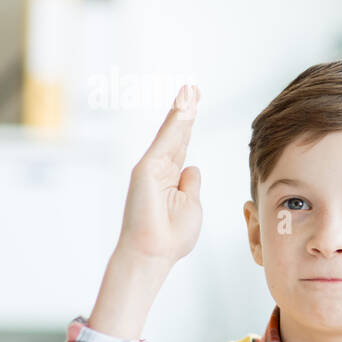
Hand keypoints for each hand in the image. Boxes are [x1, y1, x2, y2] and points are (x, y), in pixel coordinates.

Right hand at [115, 84, 202, 267]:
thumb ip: (191, 184)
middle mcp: (160, 169)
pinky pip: (166, 141)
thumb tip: (192, 166)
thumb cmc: (172, 237)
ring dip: (181, 110)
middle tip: (194, 87)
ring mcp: (151, 167)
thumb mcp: (192, 206)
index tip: (196, 104)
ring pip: (171, 133)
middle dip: (186, 110)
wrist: (153, 254)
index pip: (183, 145)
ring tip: (191, 88)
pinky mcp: (146, 169)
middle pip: (177, 134)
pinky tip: (184, 106)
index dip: (190, 125)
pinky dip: (175, 123)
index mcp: (172, 178)